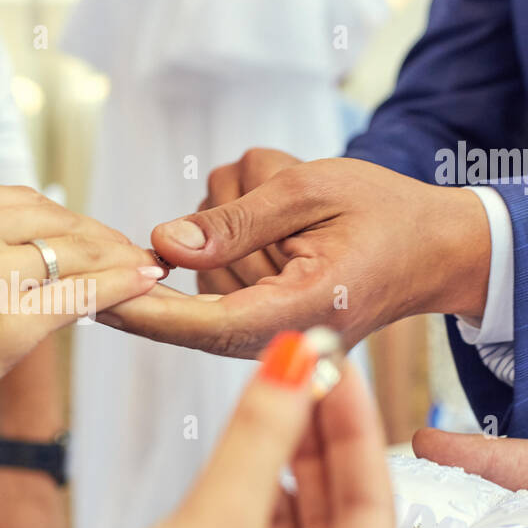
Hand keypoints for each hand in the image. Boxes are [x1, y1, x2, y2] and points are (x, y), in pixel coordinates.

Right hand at [0, 179, 162, 484]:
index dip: (71, 223)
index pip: (27, 201)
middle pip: (57, 222)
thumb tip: (35, 243)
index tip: (98, 240)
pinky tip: (146, 286)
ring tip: (144, 273)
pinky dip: (123, 288)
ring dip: (119, 263)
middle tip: (132, 256)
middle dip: (102, 240)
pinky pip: (83, 296)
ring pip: (77, 255)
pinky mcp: (5, 323)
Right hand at [0, 331, 393, 527]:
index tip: (334, 364)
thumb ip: (256, 438)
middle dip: (319, 439)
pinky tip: (242, 462)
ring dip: (285, 466)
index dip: (353, 427)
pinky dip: (251, 502)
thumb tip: (296, 359)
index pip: (371, 506)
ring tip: (275, 399)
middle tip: (304, 368)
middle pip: (335, 517)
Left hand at [101, 152, 490, 357]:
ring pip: (203, 276)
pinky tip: (277, 228)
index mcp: (297, 312)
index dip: (142, 309)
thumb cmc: (387, 213)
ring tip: (296, 214)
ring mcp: (267, 333)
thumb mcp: (315, 191)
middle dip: (212, 233)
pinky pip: (215, 278)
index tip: (90, 295)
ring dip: (230, 231)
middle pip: (196, 290)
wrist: (438, 249)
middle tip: (276, 200)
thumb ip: (238, 221)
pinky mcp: (258, 319)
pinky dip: (232, 243)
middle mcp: (276, 335)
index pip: (201, 321)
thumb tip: (164, 242)